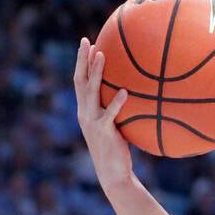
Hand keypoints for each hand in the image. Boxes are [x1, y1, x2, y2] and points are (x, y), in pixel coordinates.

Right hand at [74, 37, 132, 191]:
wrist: (113, 174)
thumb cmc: (117, 151)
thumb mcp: (115, 128)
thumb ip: (117, 112)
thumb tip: (135, 96)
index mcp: (85, 111)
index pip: (80, 82)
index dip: (82, 63)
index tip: (87, 44)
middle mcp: (85, 113)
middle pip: (80, 81)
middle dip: (82, 59)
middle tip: (86, 40)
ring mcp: (92, 122)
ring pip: (91, 92)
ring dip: (96, 72)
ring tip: (102, 55)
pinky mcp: (104, 132)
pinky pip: (109, 114)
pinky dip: (116, 102)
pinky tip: (124, 91)